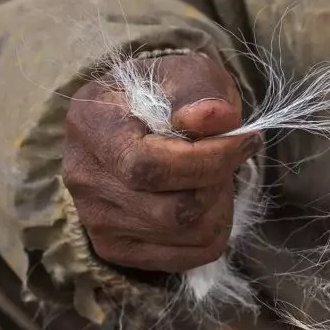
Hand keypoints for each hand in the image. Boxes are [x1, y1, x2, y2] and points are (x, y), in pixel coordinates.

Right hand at [63, 53, 260, 272]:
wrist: (139, 118)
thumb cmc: (167, 94)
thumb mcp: (189, 73)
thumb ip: (202, 92)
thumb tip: (218, 118)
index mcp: (91, 124)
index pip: (149, 166)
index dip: (209, 159)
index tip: (246, 140)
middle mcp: (83, 177)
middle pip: (170, 210)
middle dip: (217, 182)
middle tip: (230, 155)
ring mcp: (95, 219)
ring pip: (184, 235)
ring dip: (219, 205)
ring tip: (215, 175)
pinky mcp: (116, 248)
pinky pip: (187, 257)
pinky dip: (213, 229)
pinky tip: (205, 199)